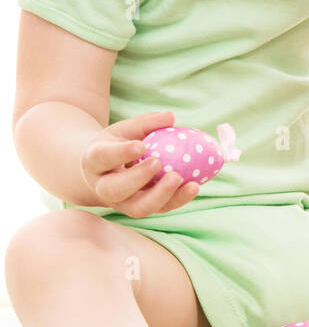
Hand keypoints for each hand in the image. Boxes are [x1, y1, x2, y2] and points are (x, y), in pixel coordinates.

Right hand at [80, 110, 202, 217]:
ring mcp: (122, 203)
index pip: (104, 157)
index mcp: (95, 161)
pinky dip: (178, 200)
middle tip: (157, 163)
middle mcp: (103, 187)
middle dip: (137, 179)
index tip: (140, 145)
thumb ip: (146, 123)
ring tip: (179, 178)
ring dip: (160, 195)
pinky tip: (193, 187)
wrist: (105, 173)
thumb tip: (171, 117)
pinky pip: (159, 209)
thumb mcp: (126, 130)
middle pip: (115, 190)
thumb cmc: (117, 144)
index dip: (121, 153)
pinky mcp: (141, 209)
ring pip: (138, 208)